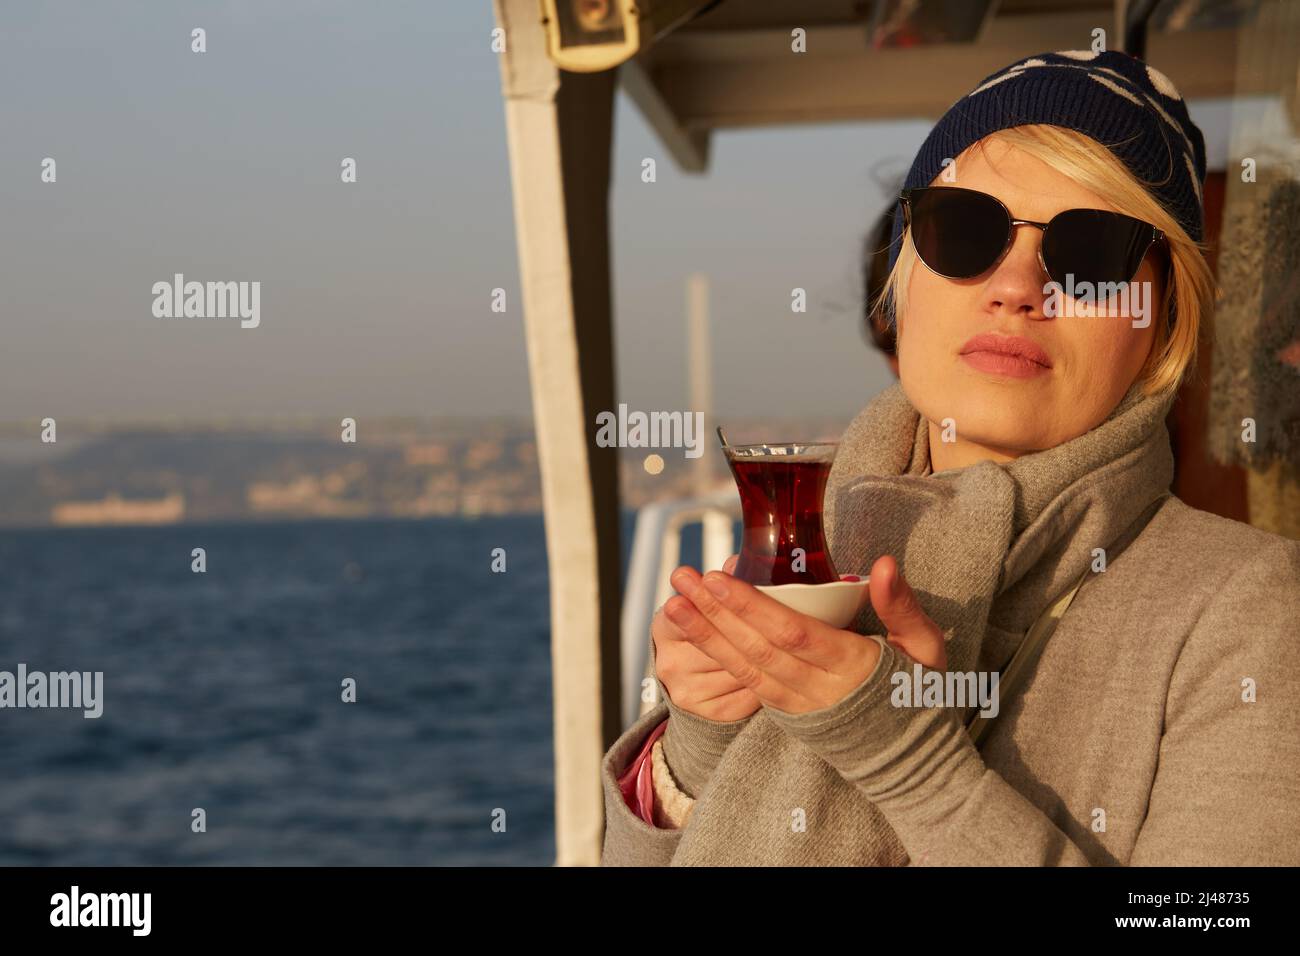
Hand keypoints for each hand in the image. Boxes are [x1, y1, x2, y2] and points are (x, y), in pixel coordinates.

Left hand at [664, 554, 945, 714]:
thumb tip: (881, 563)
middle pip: (757, 649)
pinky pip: (747, 686)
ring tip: (673, 604)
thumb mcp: (925, 647)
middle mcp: (820, 691)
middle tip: (681, 579)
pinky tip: (697, 636)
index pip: (791, 633)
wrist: (914, 764)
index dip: (750, 606)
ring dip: (706, 635)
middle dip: (714, 614)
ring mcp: (801, 707)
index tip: (718, 577)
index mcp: (853, 668)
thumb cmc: (920, 694)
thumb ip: (901, 605)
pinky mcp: (789, 716)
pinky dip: (720, 659)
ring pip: (745, 669)